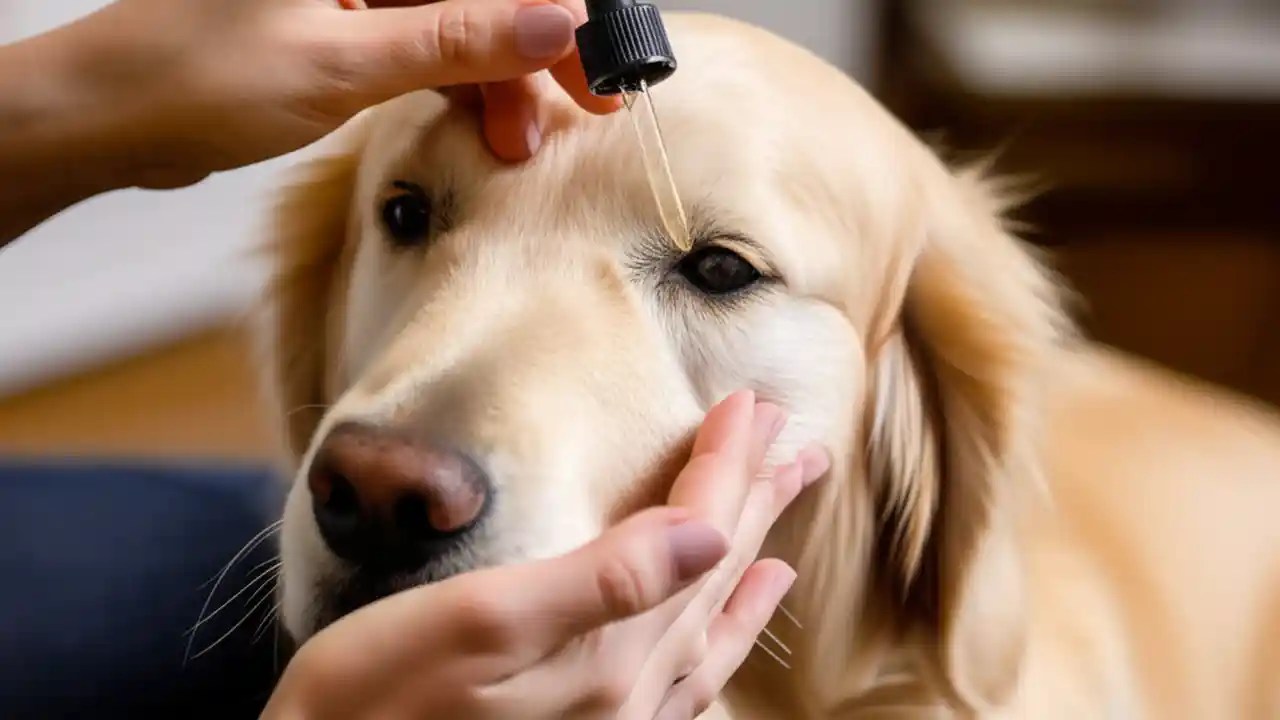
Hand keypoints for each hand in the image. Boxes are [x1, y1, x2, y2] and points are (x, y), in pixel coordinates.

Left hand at [5, 0, 615, 188]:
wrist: (105, 120)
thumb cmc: (190, 80)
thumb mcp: (340, 64)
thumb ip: (454, 40)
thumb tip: (552, 21)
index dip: (547, 9)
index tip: (591, 63)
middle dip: (528, 48)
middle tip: (579, 110)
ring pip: (450, 18)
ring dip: (492, 77)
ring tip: (517, 142)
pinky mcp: (333, 17)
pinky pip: (417, 39)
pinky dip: (451, 81)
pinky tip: (476, 121)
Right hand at [261, 391, 829, 718]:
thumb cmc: (372, 700)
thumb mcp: (478, 621)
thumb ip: (606, 579)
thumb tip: (710, 532)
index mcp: (608, 649)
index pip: (695, 531)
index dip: (726, 464)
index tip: (750, 405)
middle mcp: (633, 691)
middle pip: (716, 570)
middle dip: (756, 496)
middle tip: (795, 440)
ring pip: (716, 619)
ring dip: (754, 552)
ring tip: (786, 500)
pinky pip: (696, 676)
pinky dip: (730, 630)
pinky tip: (745, 604)